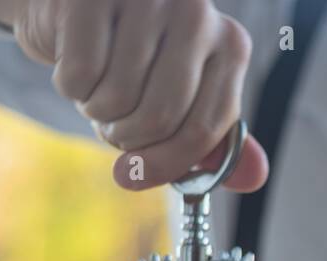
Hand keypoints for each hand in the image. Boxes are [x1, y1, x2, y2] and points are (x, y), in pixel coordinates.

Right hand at [0, 0, 267, 190]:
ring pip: (118, 97)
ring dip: (97, 111)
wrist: (77, 11)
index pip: (206, 128)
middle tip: (113, 127)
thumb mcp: (182, 101)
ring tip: (98, 93)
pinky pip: (81, 73)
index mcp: (229, 46)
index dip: (167, 164)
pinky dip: (71, 87)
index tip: (134, 177)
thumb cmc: (134, 62)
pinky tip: (76, 68)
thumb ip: (213, 140)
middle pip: (160, 117)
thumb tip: (255, 178)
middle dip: (127, 138)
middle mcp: (198, 13)